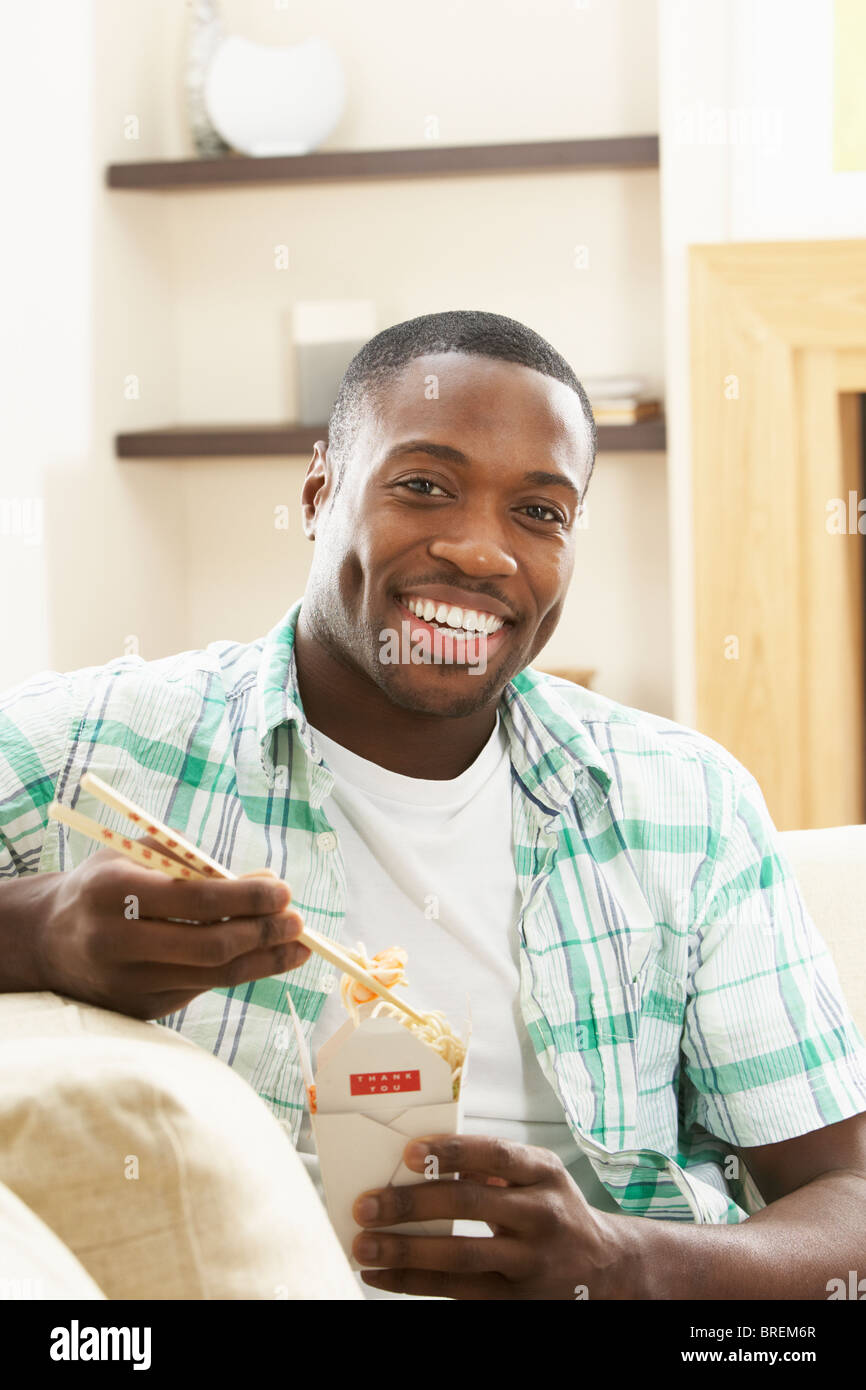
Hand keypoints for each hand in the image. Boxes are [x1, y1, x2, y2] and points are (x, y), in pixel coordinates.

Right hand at [35, 842, 308, 1019]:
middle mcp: (116, 941)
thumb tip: (267, 885)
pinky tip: (265, 958)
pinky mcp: (138, 1009)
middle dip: (263, 933)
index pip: (194, 899)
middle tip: (298, 921)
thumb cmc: (105, 887)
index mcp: (113, 891)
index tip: (284, 891)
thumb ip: (197, 867)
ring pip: (211, 976)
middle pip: (208, 946)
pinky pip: (200, 989)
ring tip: (298, 946)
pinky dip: (237, 972)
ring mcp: (126, 982)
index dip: (246, 898)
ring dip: (263, 961)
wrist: (47, 941)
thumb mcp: (137, 858)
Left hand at [351, 1134, 636, 1299]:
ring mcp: (531, 1262)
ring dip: (406, 1252)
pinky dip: (413, 1284)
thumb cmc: (555, 1210)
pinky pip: (457, 1291)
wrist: (606, 1268)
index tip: (407, 1151)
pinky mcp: (516, 1301)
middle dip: (412, 1205)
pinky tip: (380, 1276)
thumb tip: (421, 1157)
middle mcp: (542, 1215)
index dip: (451, 1151)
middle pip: (471, 1205)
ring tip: (364, 1246)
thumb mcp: (538, 1177)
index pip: (496, 1155)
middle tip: (367, 1205)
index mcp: (544, 1173)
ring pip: (462, 1256)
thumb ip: (491, 1166)